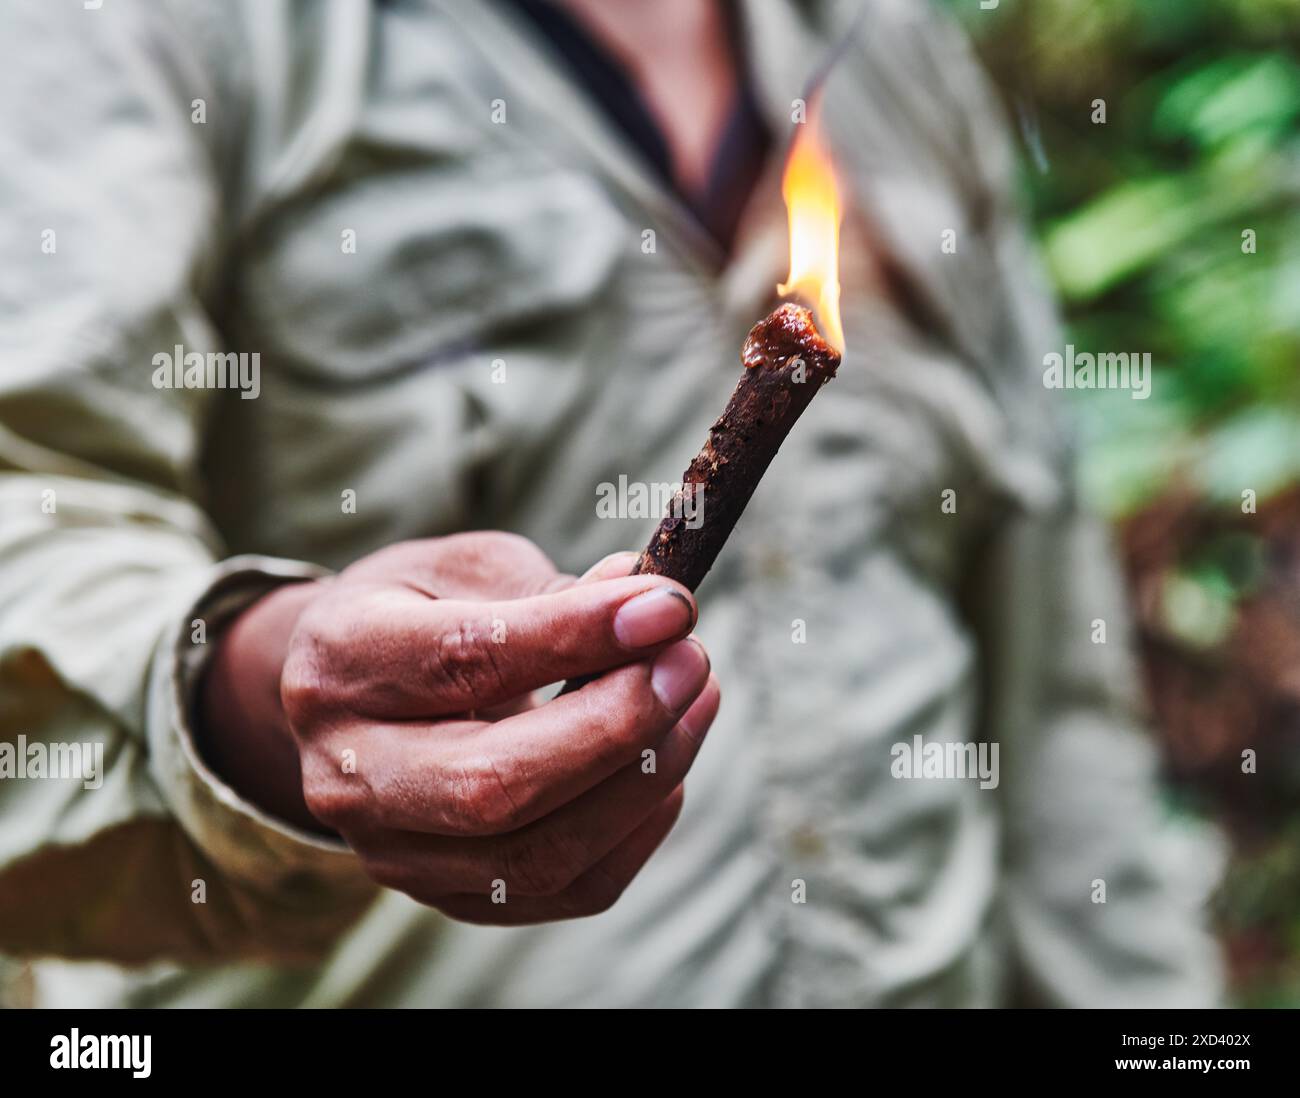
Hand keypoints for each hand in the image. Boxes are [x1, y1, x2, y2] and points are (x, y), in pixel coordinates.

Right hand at [198, 533, 717, 924]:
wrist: (349, 695)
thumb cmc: (419, 613)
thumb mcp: (466, 569)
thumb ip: (550, 591)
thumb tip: (647, 611)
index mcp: (341, 660)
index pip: (463, 660)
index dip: (577, 636)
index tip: (669, 606)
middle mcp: (347, 773)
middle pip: (491, 785)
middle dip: (617, 725)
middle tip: (690, 663)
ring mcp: (391, 851)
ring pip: (535, 855)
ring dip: (642, 780)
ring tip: (696, 702)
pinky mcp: (446, 895)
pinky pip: (564, 890)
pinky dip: (636, 828)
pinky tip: (665, 765)